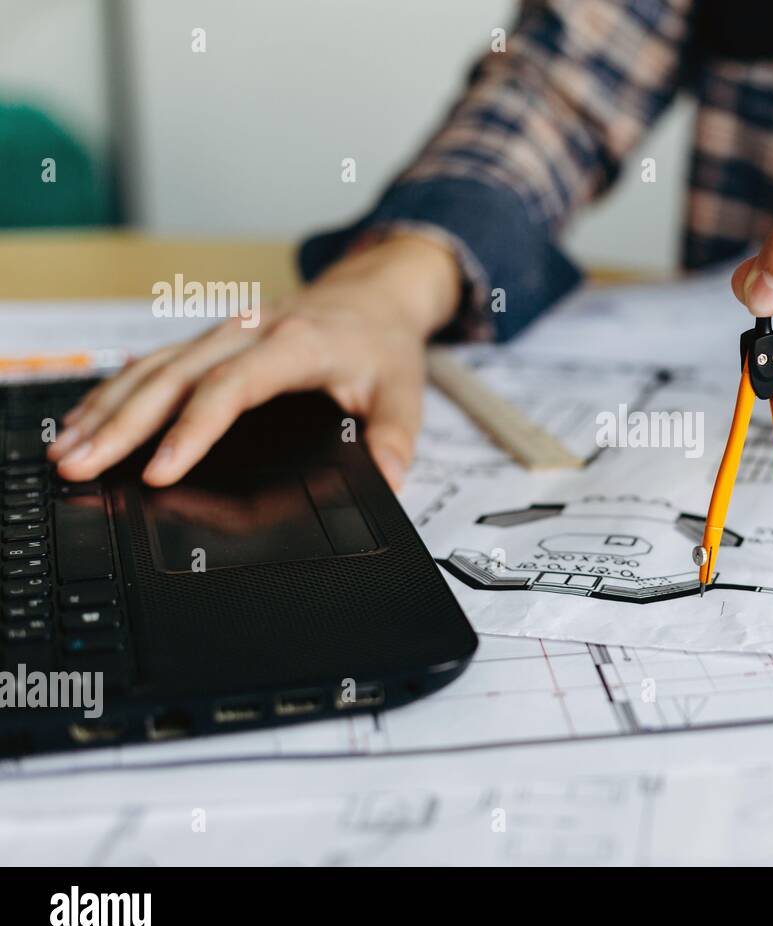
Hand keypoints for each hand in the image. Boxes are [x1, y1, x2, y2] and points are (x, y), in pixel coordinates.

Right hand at [48, 234, 462, 489]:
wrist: (373, 294)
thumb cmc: (381, 343)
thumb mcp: (403, 392)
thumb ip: (395, 438)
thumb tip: (387, 481)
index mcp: (295, 345)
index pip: (231, 388)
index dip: (191, 430)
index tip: (158, 471)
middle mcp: (249, 332)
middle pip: (172, 377)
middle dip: (120, 424)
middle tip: (78, 465)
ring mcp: (224, 332)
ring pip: (152, 367)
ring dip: (106, 408)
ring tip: (66, 450)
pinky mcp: (211, 339)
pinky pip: (154, 362)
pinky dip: (116, 391)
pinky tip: (86, 418)